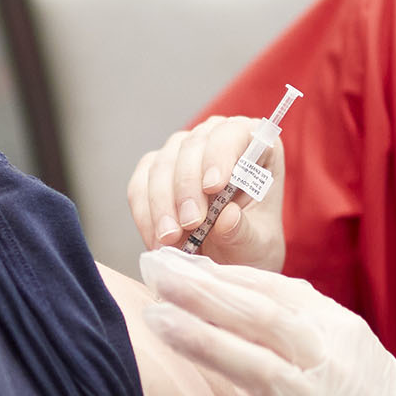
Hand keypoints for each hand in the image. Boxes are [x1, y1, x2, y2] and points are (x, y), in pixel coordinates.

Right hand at [126, 116, 285, 270]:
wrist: (228, 262)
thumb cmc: (250, 246)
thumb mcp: (256, 246)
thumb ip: (243, 231)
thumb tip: (228, 217)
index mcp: (256, 148)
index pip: (234, 133)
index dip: (220, 154)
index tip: (212, 187)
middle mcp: (216, 141)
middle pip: (192, 145)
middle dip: (187, 187)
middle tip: (190, 224)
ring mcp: (182, 154)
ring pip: (162, 164)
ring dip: (162, 203)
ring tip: (171, 239)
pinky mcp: (155, 172)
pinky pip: (140, 184)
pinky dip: (145, 213)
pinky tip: (156, 239)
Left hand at [137, 247, 395, 395]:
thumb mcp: (340, 343)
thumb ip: (287, 314)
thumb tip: (212, 280)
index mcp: (333, 329)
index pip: (269, 291)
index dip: (215, 274)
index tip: (167, 261)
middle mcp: (329, 365)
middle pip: (261, 319)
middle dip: (203, 294)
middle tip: (153, 274)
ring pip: (260, 372)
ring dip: (207, 343)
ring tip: (159, 322)